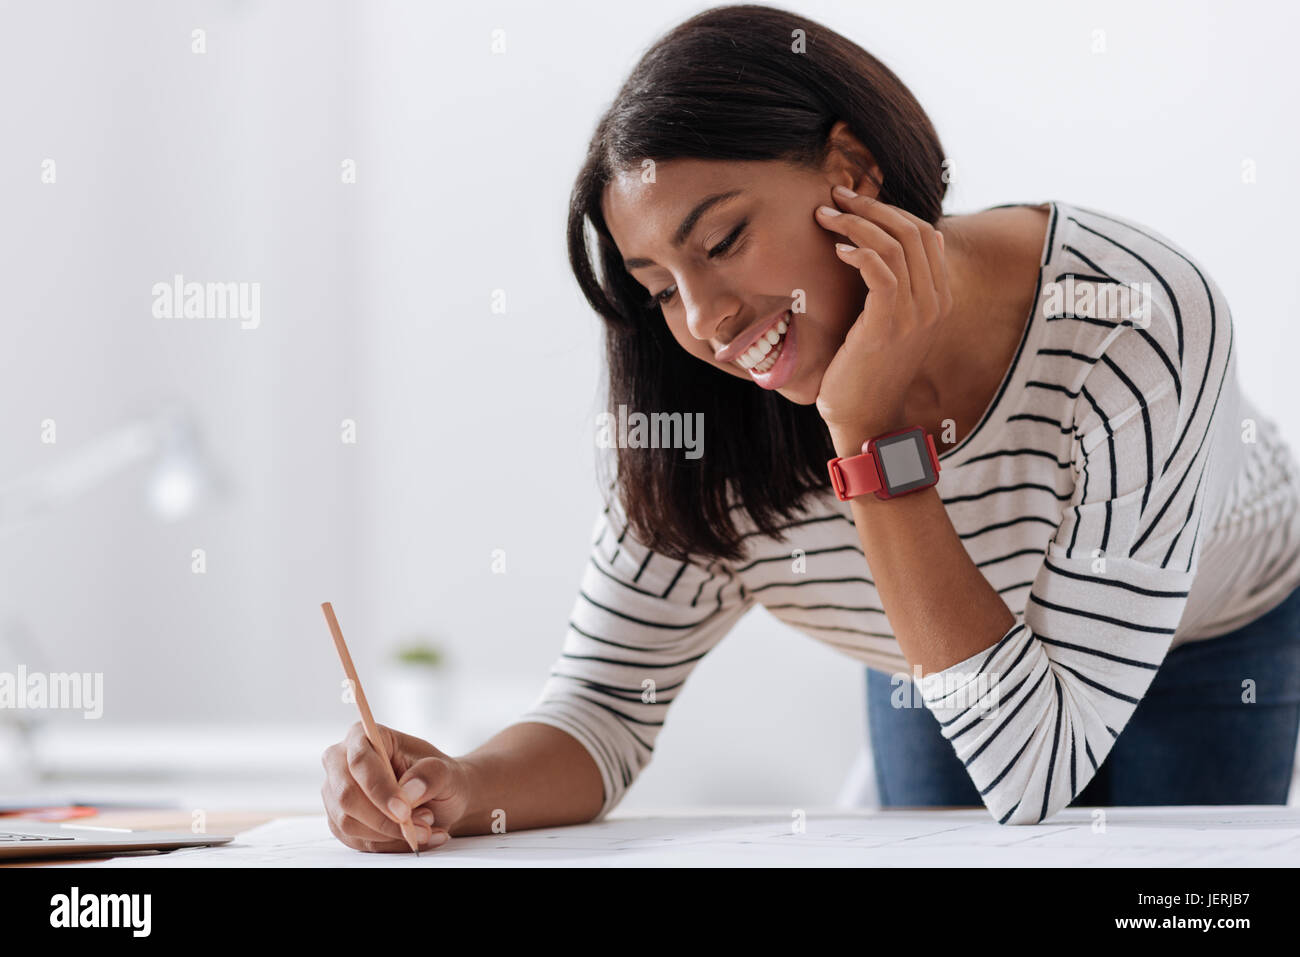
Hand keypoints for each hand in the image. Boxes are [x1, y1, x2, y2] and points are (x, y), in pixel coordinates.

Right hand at [321, 721, 471, 852]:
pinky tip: (414, 838)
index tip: (404, 812)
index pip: (360, 762)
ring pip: (349, 823)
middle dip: (385, 818)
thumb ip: (430, 775)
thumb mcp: (445, 771)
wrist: (437, 797)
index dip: (380, 789)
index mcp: (363, 736)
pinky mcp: (339, 821)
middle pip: (346, 796)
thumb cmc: (436, 777)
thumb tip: (409, 792)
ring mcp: (335, 794)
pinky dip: (389, 845)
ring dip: (390, 834)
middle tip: (424, 825)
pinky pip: (356, 841)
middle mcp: (340, 762)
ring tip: (425, 828)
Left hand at [813, 186, 952, 448]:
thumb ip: (897, 289)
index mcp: (939, 298)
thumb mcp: (888, 323)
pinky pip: (882, 272)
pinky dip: (860, 252)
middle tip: (835, 197)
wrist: (865, 418)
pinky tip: (837, 252)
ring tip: (825, 218)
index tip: (852, 202)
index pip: (924, 234)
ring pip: (895, 245)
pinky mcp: (889, 325)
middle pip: (912, 231)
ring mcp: (916, 314)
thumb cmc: (867, 371)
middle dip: (871, 207)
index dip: (889, 210)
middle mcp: (935, 303)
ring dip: (857, 224)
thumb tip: (893, 248)